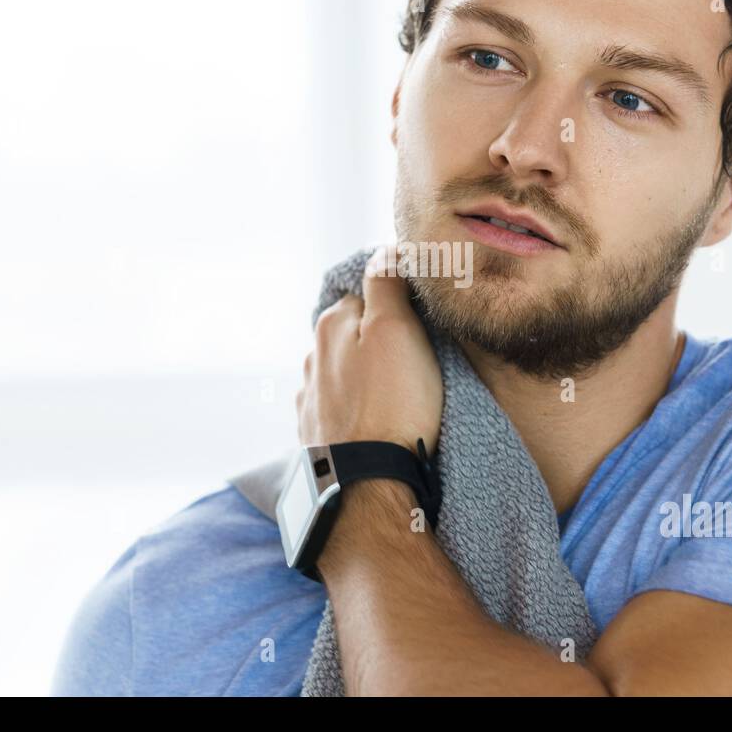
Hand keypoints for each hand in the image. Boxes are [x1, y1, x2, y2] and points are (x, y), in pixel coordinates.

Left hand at [296, 245, 442, 458]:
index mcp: (331, 325)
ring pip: (345, 371)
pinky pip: (340, 407)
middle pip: (354, 333)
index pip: (367, 293)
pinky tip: (375, 420)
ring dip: (366, 376)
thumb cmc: (393, 404)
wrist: (369, 482)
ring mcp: (310, 397)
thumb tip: (385, 249)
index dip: (397, 304)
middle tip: (415, 361)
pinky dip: (356, 408)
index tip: (421, 323)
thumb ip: (387, 283)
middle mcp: (312, 356)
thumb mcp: (398, 329)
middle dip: (378, 341)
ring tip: (398, 396)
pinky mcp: (316, 433)